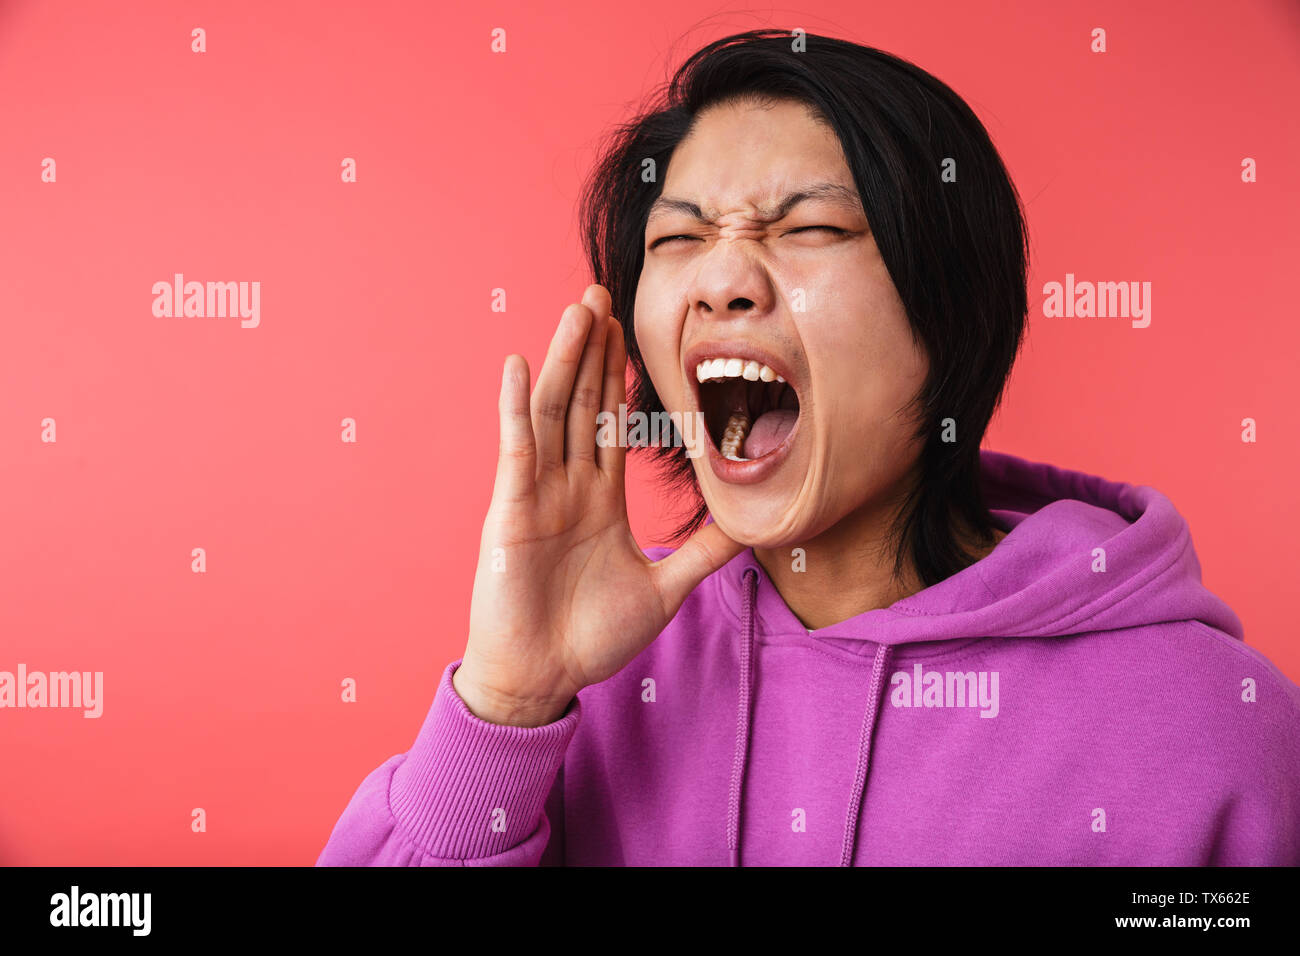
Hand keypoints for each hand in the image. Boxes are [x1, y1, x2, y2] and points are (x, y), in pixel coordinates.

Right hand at [453, 284, 743, 725]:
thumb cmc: (591, 639)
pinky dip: (515, 406)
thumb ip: (702, 553)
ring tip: (577, 309)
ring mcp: (536, 494)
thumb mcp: (665, 590)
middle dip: (594, 350)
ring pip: (553, 412)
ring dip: (564, 359)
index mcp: (598, 500)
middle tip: (604, 294)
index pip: (612, 424)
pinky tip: (518, 363)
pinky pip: (515, 449)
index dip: (620, 378)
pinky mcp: (510, 510)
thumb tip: (751, 526)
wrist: (543, 679)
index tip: (632, 334)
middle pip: (581, 403)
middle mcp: (567, 487)